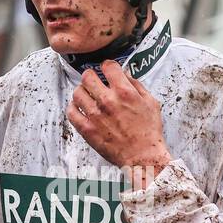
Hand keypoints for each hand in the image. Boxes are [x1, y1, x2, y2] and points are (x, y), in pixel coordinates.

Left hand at [67, 61, 171, 188]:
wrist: (143, 156)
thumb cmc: (148, 132)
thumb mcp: (151, 103)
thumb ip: (137, 85)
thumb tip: (125, 74)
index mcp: (124, 92)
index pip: (108, 66)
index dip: (107, 66)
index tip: (107, 70)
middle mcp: (108, 101)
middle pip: (88, 76)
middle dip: (91, 76)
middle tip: (94, 81)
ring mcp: (95, 115)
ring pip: (77, 92)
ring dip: (82, 91)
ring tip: (87, 95)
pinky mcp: (87, 129)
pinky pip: (71, 112)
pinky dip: (73, 107)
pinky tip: (80, 108)